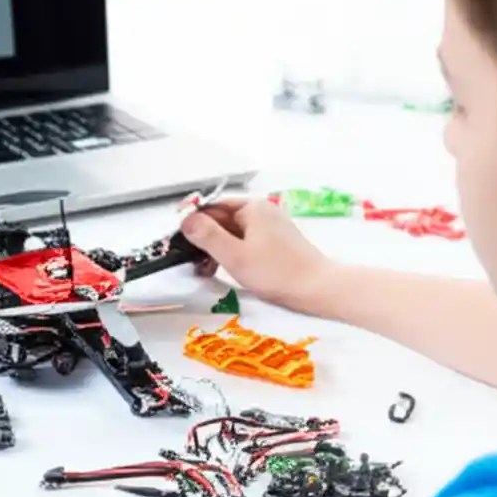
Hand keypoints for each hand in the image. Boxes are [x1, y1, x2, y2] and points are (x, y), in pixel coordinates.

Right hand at [182, 198, 333, 312]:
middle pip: (222, 219)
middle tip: (192, 261)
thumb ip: (207, 235)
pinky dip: (233, 253)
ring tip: (207, 269)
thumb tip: (185, 220)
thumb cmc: (276, 272)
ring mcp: (270, 226)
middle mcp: (262, 211)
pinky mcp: (276, 242)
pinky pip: (246, 241)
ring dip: (217, 249)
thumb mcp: (234, 255)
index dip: (193, 223)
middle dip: (205, 239)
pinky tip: (226, 269)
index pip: (212, 208)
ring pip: (233, 233)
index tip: (178, 241)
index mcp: (251, 208)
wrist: (318, 289)